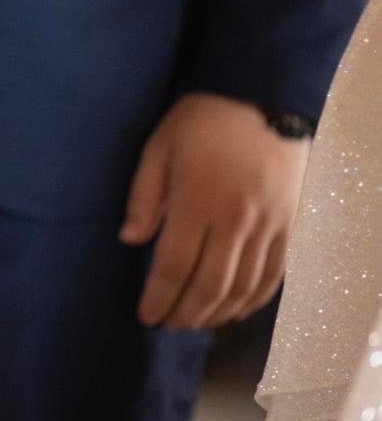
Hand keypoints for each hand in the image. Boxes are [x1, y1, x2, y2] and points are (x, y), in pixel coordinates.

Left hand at [121, 93, 309, 329]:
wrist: (264, 95)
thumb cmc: (202, 118)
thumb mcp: (159, 146)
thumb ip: (144, 195)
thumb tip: (130, 240)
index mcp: (197, 203)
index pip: (174, 266)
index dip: (159, 298)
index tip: (145, 316)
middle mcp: (235, 222)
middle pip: (209, 286)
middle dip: (184, 313)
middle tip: (167, 324)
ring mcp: (267, 226)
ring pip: (242, 288)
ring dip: (216, 313)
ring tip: (194, 322)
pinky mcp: (289, 225)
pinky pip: (273, 275)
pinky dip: (253, 301)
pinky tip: (234, 311)